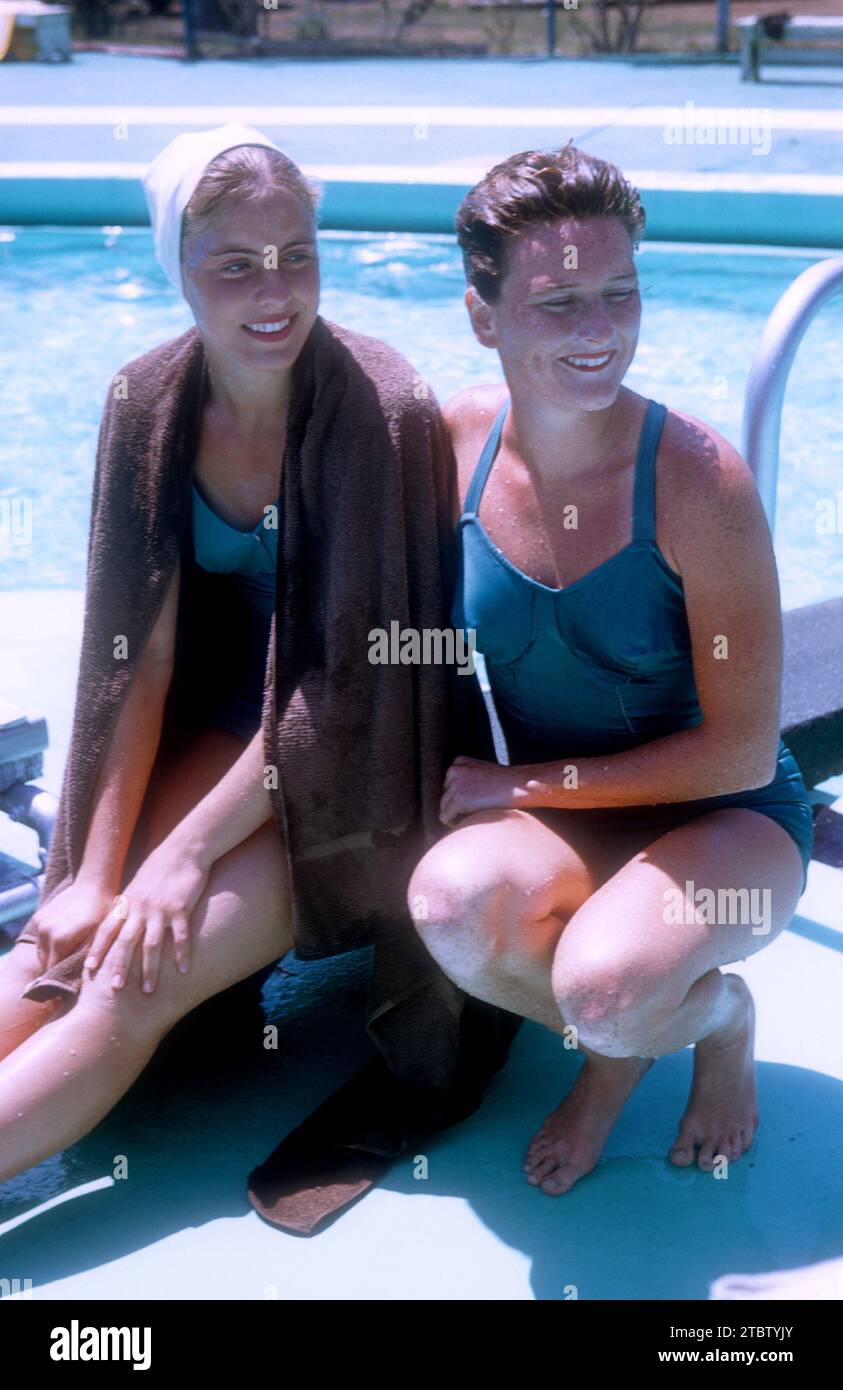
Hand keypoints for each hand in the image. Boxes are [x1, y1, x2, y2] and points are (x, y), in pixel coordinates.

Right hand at [27, 874, 118, 974]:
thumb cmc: (103, 910)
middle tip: (69, 972)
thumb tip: (85, 975)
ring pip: (41, 951)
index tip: (69, 986)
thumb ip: (91, 956)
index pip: (53, 971)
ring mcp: (40, 924)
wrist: (95, 883)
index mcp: (59, 941)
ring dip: (51, 956)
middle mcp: (45, 933)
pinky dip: (48, 943)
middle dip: (55, 969)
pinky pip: (41, 938)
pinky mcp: (39, 916)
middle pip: (45, 963)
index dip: (61, 979)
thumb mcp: (102, 935)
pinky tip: (63, 941)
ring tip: (66, 957)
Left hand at [83, 834, 210, 993]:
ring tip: (148, 990)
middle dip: (119, 966)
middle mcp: (141, 908)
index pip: (107, 929)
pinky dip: (182, 954)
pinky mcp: (181, 908)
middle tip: (115, 989)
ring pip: (151, 945)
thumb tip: (120, 920)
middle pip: (126, 942)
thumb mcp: (138, 883)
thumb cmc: (162, 866)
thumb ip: (130, 904)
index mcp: (128, 902)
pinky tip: (184, 970)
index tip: (89, 969)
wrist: (185, 848)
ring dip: (149, 969)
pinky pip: (180, 936)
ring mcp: (160, 909)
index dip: (98, 949)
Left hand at [439, 755, 535, 826]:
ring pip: (443, 807)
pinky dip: (454, 823)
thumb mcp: (482, 772)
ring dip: (456, 814)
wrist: (520, 786)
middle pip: (445, 796)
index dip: (459, 796)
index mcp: (459, 762)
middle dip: (456, 805)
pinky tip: (470, 820)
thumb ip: (466, 777)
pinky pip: (444, 817)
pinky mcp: (458, 800)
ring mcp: (455, 785)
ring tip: (475, 814)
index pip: (447, 785)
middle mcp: (453, 770)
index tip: (474, 801)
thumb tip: (452, 795)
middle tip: (476, 809)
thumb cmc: (505, 784)